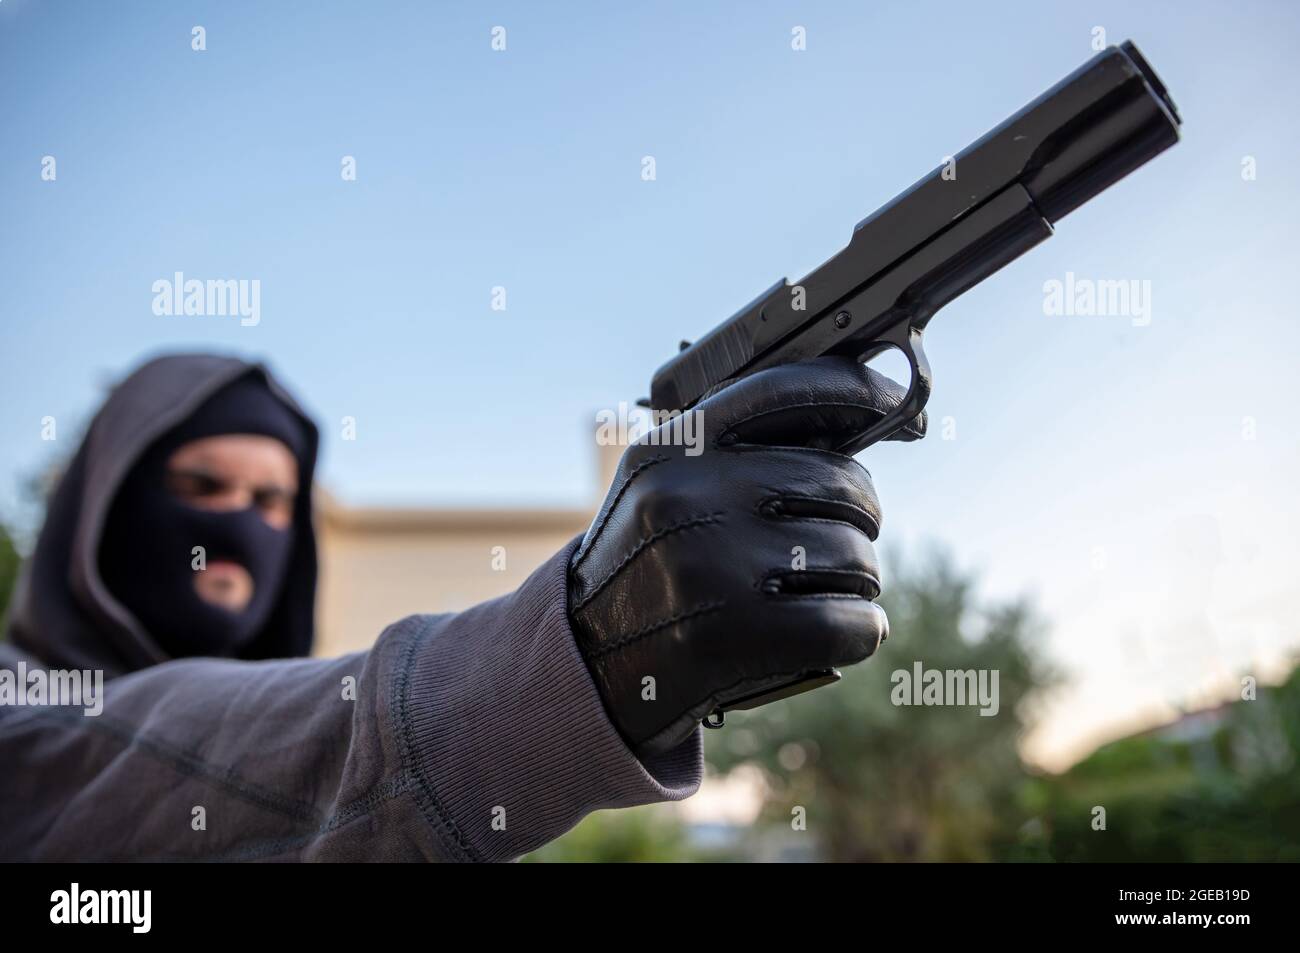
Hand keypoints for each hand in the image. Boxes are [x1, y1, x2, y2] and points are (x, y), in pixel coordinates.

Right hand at [568, 356, 924, 756]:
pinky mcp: (730, 636)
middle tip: (842, 543)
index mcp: (672, 448)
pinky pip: (850, 623)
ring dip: (857, 582)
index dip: (855, 389)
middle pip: (843, 484)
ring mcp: (707, 565)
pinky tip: (840, 634)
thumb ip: (738, 452)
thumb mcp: (666, 487)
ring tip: (821, 595)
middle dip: (860, 518)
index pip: (784, 390)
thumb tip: (855, 424)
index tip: (896, 401)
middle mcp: (687, 495)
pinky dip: (861, 632)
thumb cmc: (651, 566)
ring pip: (856, 557)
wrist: (588, 661)